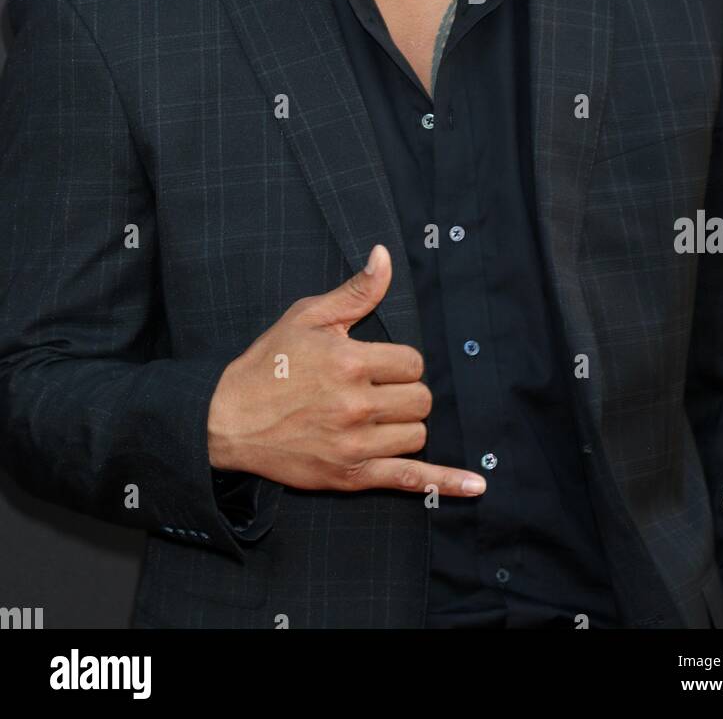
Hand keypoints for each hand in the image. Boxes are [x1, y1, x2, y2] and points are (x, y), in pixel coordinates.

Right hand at [207, 244, 486, 497]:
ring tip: (375, 416)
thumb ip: (356, 292)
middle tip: (375, 390)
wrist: (227, 419)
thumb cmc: (268, 363)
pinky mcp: (351, 476)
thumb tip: (385, 256)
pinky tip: (476, 484)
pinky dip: (445, 483)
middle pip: (420, 399)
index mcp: (350, 362)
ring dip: (405, 424)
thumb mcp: (308, 316)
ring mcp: (354, 445)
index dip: (399, 363)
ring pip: (417, 434)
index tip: (376, 365)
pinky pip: (410, 480)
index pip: (412, 362)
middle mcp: (356, 405)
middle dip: (405, 392)